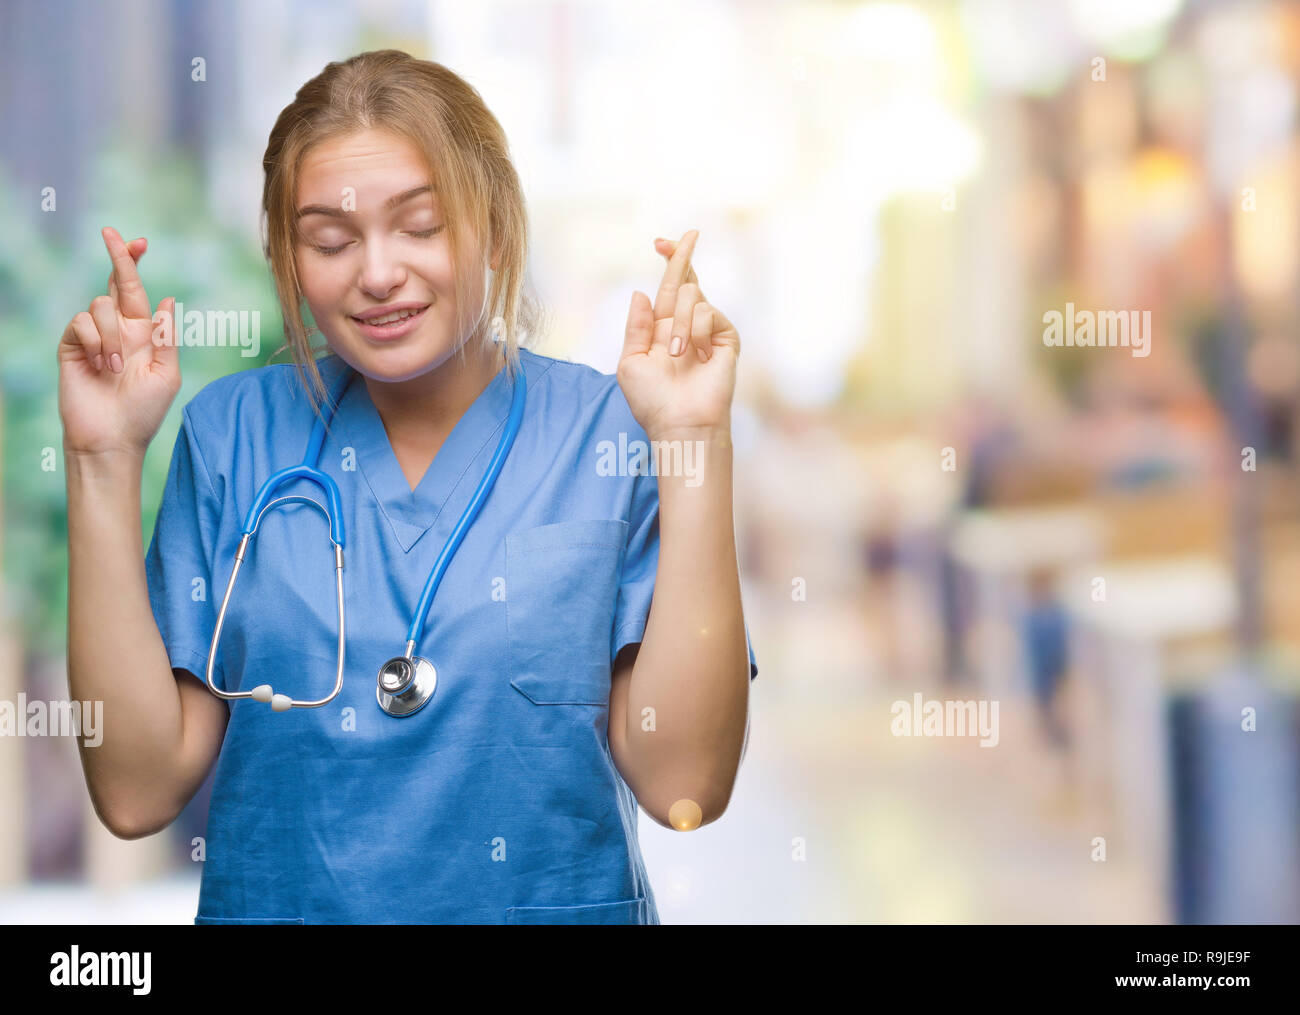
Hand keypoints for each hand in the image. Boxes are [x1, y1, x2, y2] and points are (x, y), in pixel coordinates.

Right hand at [57, 227, 180, 456]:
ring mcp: (93, 336)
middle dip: (117, 255)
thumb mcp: (167, 374)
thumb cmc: (144, 411)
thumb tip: (168, 299)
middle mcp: (118, 330)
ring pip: (101, 305)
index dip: (136, 265)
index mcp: (144, 333)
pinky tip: (99, 366)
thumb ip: (165, 336)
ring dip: (113, 336)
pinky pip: (81, 323)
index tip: (139, 241)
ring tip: (116, 367)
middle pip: (115, 282)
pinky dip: (95, 342)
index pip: (138, 292)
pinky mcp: (71, 345)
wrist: (112, 437)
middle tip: (111, 232)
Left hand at [617, 229, 740, 439]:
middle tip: (689, 233)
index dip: (667, 262)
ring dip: (680, 324)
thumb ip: (636, 326)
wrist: (681, 422)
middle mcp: (686, 325)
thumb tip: (641, 292)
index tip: (660, 242)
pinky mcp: (726, 337)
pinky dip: (697, 332)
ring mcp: (708, 330)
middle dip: (683, 253)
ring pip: (692, 295)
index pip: (666, 288)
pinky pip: (708, 312)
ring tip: (676, 355)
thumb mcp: (631, 361)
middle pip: (685, 279)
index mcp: (662, 329)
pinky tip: (697, 357)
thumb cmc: (653, 400)